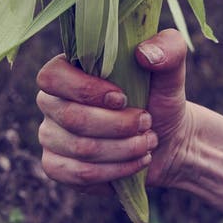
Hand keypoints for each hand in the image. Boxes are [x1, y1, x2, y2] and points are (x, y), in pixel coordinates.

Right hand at [36, 29, 193, 191]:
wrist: (166, 139)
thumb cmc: (160, 97)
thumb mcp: (171, 69)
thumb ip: (167, 49)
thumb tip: (144, 53)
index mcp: (69, 68)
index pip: (53, 76)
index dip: (85, 89)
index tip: (122, 97)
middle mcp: (52, 101)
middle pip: (72, 117)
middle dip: (118, 125)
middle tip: (146, 122)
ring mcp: (50, 134)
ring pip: (80, 149)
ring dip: (123, 149)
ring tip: (148, 141)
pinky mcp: (57, 166)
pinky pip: (77, 174)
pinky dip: (114, 171)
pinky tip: (136, 162)